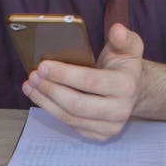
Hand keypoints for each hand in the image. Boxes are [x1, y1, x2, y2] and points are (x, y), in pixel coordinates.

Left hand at [22, 23, 143, 140]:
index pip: (90, 82)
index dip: (64, 75)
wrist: (133, 92)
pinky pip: (70, 124)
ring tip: (31, 85)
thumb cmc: (124, 67)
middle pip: (76, 105)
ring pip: (69, 117)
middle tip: (34, 75)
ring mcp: (109, 127)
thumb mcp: (128, 48)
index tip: (43, 66)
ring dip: (45, 101)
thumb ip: (123, 38)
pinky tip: (40, 96)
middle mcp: (120, 111)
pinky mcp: (98, 136)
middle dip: (51, 90)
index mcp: (126, 86)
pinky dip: (51, 109)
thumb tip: (117, 30)